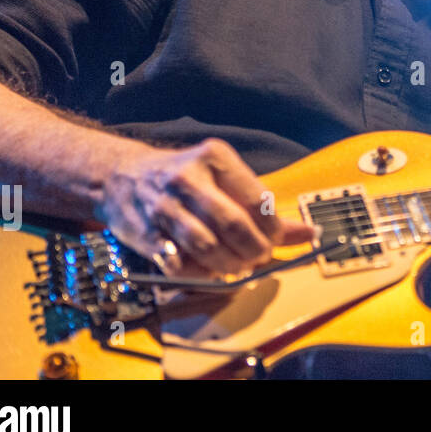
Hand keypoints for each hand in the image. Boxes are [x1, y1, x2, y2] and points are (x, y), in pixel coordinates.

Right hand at [98, 138, 313, 276]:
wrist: (122, 176)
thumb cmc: (187, 179)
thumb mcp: (225, 180)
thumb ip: (264, 208)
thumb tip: (308, 234)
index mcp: (216, 158)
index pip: (257, 200)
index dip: (273, 228)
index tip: (276, 241)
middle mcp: (188, 178)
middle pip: (234, 224)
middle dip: (254, 250)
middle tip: (259, 258)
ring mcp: (163, 205)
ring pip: (207, 246)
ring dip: (229, 265)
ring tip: (237, 266)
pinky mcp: (144, 232)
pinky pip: (178, 263)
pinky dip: (199, 274)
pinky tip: (207, 270)